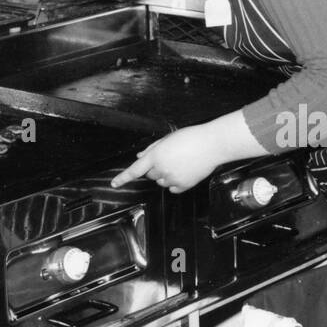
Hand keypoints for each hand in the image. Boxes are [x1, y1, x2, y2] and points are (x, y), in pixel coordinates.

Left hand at [111, 123, 226, 193]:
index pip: (134, 170)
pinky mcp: (184, 185)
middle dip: (155, 169)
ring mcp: (173, 178)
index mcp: (156, 155)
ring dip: (166, 175)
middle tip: (169, 158)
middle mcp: (162, 168)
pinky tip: (185, 171)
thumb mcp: (168, 139)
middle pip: (150, 175)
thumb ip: (151, 149)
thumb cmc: (192, 137)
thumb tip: (139, 157)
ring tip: (180, 163)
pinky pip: (173, 189)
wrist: (212, 144)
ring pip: (162, 182)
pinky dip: (176, 183)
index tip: (114, 184)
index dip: (122, 178)